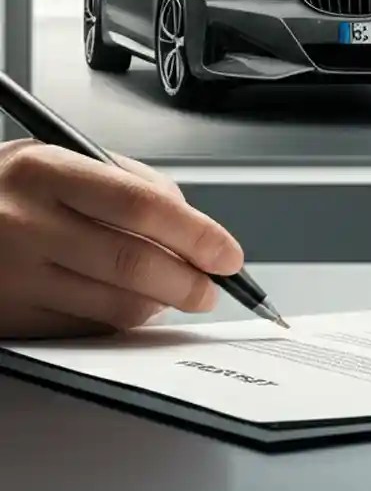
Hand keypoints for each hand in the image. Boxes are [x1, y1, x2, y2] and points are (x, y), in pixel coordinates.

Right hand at [0, 139, 243, 338]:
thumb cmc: (13, 190)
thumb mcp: (63, 161)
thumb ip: (134, 185)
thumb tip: (196, 231)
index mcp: (45, 171)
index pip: (142, 206)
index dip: (198, 235)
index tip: (227, 255)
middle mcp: (25, 223)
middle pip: (134, 263)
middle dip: (188, 282)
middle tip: (209, 288)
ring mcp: (14, 275)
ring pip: (115, 306)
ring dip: (159, 305)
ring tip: (169, 293)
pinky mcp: (10, 317)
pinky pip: (87, 329)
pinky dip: (120, 321)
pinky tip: (123, 302)